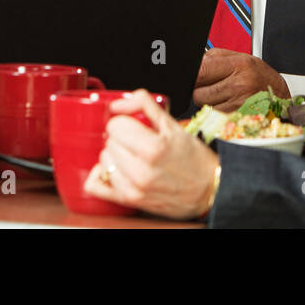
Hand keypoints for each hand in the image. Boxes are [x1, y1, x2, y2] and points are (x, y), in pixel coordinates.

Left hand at [82, 89, 219, 219]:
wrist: (208, 188)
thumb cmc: (193, 158)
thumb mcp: (172, 124)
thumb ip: (143, 105)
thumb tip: (118, 103)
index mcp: (153, 149)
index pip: (115, 126)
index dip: (125, 122)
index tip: (134, 126)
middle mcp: (141, 172)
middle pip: (109, 142)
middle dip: (121, 139)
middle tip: (137, 142)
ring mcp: (134, 189)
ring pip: (103, 160)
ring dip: (114, 156)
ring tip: (132, 156)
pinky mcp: (129, 202)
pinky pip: (96, 185)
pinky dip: (101, 175)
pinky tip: (115, 170)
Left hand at [192, 48, 288, 110]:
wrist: (280, 98)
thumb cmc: (259, 77)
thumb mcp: (241, 58)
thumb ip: (214, 58)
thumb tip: (193, 66)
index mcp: (240, 65)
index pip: (201, 70)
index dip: (194, 75)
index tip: (197, 77)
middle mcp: (240, 85)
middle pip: (198, 92)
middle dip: (201, 90)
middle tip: (215, 87)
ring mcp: (238, 105)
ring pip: (204, 107)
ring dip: (208, 103)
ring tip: (224, 96)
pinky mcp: (236, 120)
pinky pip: (213, 117)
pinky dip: (216, 113)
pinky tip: (228, 106)